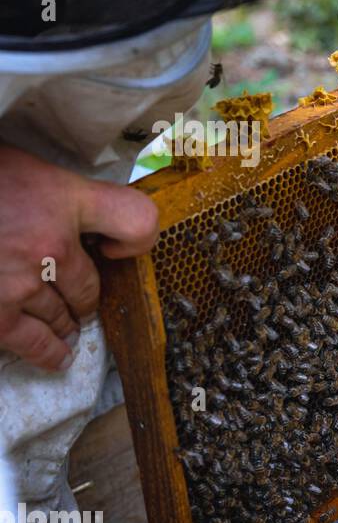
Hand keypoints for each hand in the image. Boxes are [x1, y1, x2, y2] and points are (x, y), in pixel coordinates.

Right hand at [0, 146, 157, 370]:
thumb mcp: (14, 166)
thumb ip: (45, 190)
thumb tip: (65, 206)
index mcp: (60, 197)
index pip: (137, 220)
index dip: (135, 237)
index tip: (118, 246)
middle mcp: (50, 243)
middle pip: (92, 285)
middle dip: (82, 293)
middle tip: (75, 296)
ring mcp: (19, 283)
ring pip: (65, 316)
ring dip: (64, 321)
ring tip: (65, 324)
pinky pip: (34, 344)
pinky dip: (48, 353)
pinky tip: (56, 356)